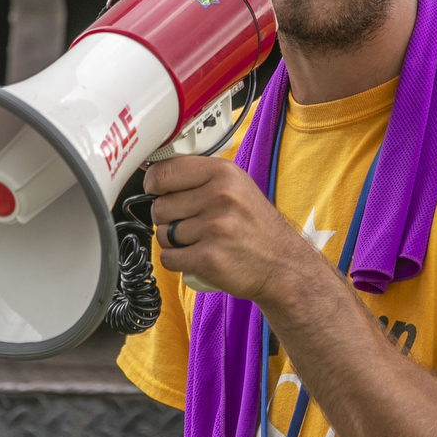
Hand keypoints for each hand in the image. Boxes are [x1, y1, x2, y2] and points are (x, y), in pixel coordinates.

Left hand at [145, 155, 325, 303]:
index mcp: (224, 173)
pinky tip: (197, 257)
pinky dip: (177, 261)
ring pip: (163, 234)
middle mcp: (220, 196)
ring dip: (174, 241)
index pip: (164, 172)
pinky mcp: (209, 258)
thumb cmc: (255, 226)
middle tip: (190, 223)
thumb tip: (155, 174)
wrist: (282, 264)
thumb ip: (200, 177)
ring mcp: (215, 228)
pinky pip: (168, 258)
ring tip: (199, 240)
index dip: (154, 184)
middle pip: (159, 206)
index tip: (156, 190)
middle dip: (168, 217)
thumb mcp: (236, 186)